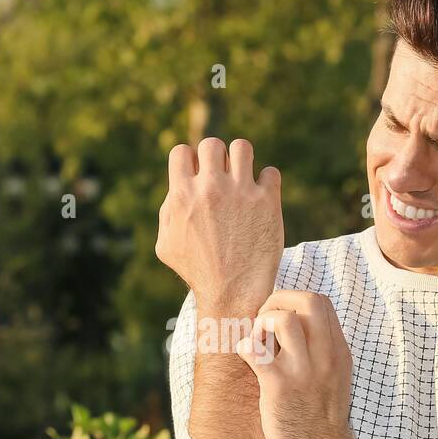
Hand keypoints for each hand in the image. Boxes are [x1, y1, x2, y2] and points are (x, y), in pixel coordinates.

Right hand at [155, 137, 283, 311]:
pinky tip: (262, 199)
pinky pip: (270, 172)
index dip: (190, 161)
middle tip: (223, 179)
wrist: (232, 294)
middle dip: (216, 158)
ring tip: (244, 180)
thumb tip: (176, 189)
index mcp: (182, 195)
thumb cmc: (198, 272)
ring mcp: (240, 192)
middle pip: (212, 143)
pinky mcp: (267, 201)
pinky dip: (267, 182)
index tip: (199, 177)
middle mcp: (210, 188)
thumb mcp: (166, 246)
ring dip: (243, 161)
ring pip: (243, 147)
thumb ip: (167, 212)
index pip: (182, 151)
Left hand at [236, 290, 359, 438]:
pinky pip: (255, 350)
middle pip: (308, 300)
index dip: (293, 300)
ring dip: (261, 324)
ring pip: (282, 319)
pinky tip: (248, 360)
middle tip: (265, 323)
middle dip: (278, 301)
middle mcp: (325, 356)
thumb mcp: (333, 378)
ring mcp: (303, 371)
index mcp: (338, 351)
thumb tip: (294, 326)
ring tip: (259, 344)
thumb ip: (320, 351)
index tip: (279, 319)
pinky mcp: (279, 387)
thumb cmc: (321, 420)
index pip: (320, 302)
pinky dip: (244, 347)